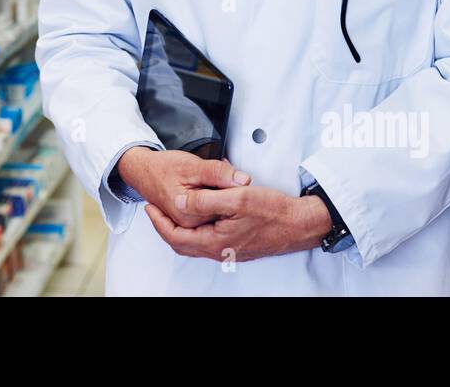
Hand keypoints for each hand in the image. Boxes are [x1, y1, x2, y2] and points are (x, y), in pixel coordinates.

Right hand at [117, 147, 249, 228]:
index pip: (227, 207)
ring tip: (210, 180)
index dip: (233, 187)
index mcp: (191, 215)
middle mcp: (190, 225)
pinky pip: (209, 211)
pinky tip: (208, 186)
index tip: (230, 175)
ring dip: (220, 194)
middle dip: (226, 191)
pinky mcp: (190, 220)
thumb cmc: (163, 168)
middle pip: (223, 210)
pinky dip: (212, 198)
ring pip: (217, 210)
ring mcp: (189, 224)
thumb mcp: (192, 166)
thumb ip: (218, 173)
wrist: (143, 171)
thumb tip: (243, 180)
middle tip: (221, 174)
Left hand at [144, 185, 333, 261]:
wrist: (300, 224)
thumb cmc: (273, 211)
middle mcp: (220, 251)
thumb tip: (178, 201)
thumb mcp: (236, 197)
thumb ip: (205, 200)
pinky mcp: (237, 246)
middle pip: (182, 244)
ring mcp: (229, 251)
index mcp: (215, 242)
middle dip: (164, 226)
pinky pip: (208, 240)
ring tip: (172, 209)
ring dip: (180, 227)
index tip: (149, 206)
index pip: (175, 237)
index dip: (158, 222)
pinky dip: (196, 228)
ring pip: (195, 242)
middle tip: (154, 210)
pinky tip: (200, 213)